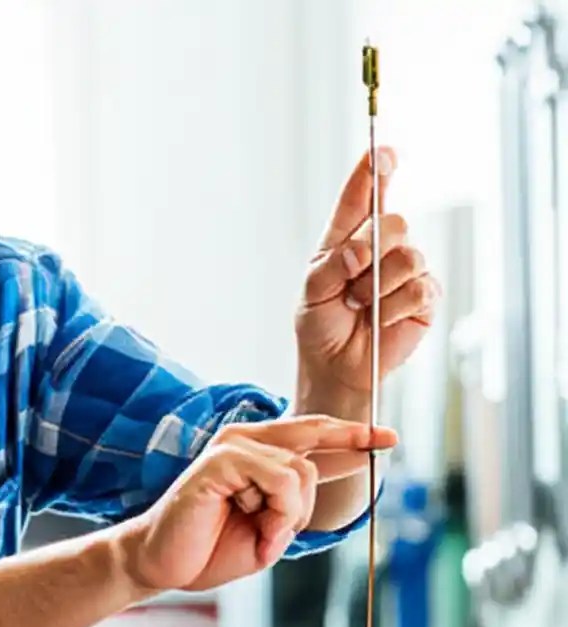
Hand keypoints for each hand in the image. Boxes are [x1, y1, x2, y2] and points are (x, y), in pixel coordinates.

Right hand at [115, 415, 397, 593]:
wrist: (165, 563)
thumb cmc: (213, 546)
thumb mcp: (272, 524)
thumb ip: (299, 496)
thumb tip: (347, 467)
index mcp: (258, 451)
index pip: (313, 433)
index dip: (353, 434)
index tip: (390, 437)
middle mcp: (246, 439)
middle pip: (313, 445)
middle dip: (323, 479)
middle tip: (294, 513)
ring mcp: (231, 446)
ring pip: (299, 471)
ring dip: (289, 515)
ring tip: (260, 534)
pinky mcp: (219, 461)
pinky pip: (278, 480)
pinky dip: (276, 514)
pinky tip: (255, 531)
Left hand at [295, 147, 440, 395]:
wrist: (336, 366)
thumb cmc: (321, 324)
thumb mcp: (311, 293)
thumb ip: (331, 266)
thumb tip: (358, 251)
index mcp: (347, 238)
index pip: (363, 197)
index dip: (374, 171)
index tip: (383, 150)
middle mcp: (380, 247)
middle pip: (394, 221)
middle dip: (371, 250)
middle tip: (351, 281)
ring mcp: (405, 269)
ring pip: (408, 256)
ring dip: (378, 287)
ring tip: (362, 306)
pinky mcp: (424, 295)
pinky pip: (419, 289)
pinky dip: (393, 307)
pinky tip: (380, 319)